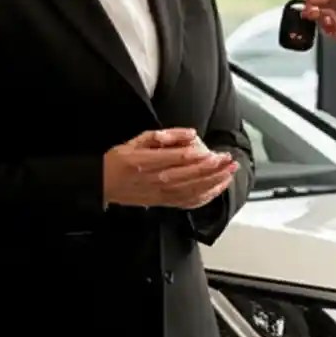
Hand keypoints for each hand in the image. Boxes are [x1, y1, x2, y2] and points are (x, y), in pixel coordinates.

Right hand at [103, 129, 237, 208]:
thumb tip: (190, 134)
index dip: (203, 158)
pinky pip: (188, 202)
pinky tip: (216, 190)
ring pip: (193, 190)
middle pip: (191, 175)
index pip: (181, 160)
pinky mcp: (163, 202)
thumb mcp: (137, 140)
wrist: (104, 184)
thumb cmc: (120, 160)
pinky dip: (204, 197)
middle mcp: (157, 180)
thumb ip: (164, 136)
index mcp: (149, 162)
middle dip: (215, 170)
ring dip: (214, 183)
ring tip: (229, 175)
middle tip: (231, 162)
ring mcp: (161, 194)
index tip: (219, 153)